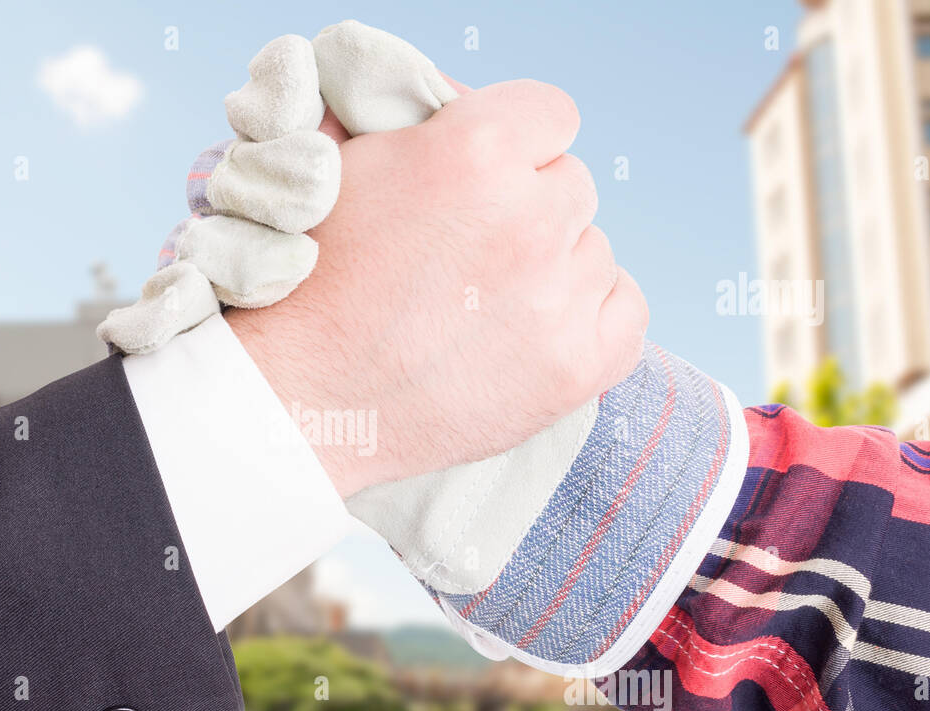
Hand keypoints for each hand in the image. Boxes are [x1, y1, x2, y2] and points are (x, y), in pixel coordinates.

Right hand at [228, 79, 647, 497]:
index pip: (553, 114)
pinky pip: (626, 310)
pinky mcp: (577, 367)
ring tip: (484, 304)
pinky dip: (591, 316)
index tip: (487, 179)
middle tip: (470, 253)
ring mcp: (558, 297)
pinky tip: (536, 328)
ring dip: (553, 268)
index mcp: (475, 149)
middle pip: (573, 185)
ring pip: (595, 250)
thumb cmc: (312, 282)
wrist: (303, 398)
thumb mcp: (346, 167)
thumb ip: (415, 115)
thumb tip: (459, 92)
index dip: (517, 145)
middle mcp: (528, 217)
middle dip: (529, 208)